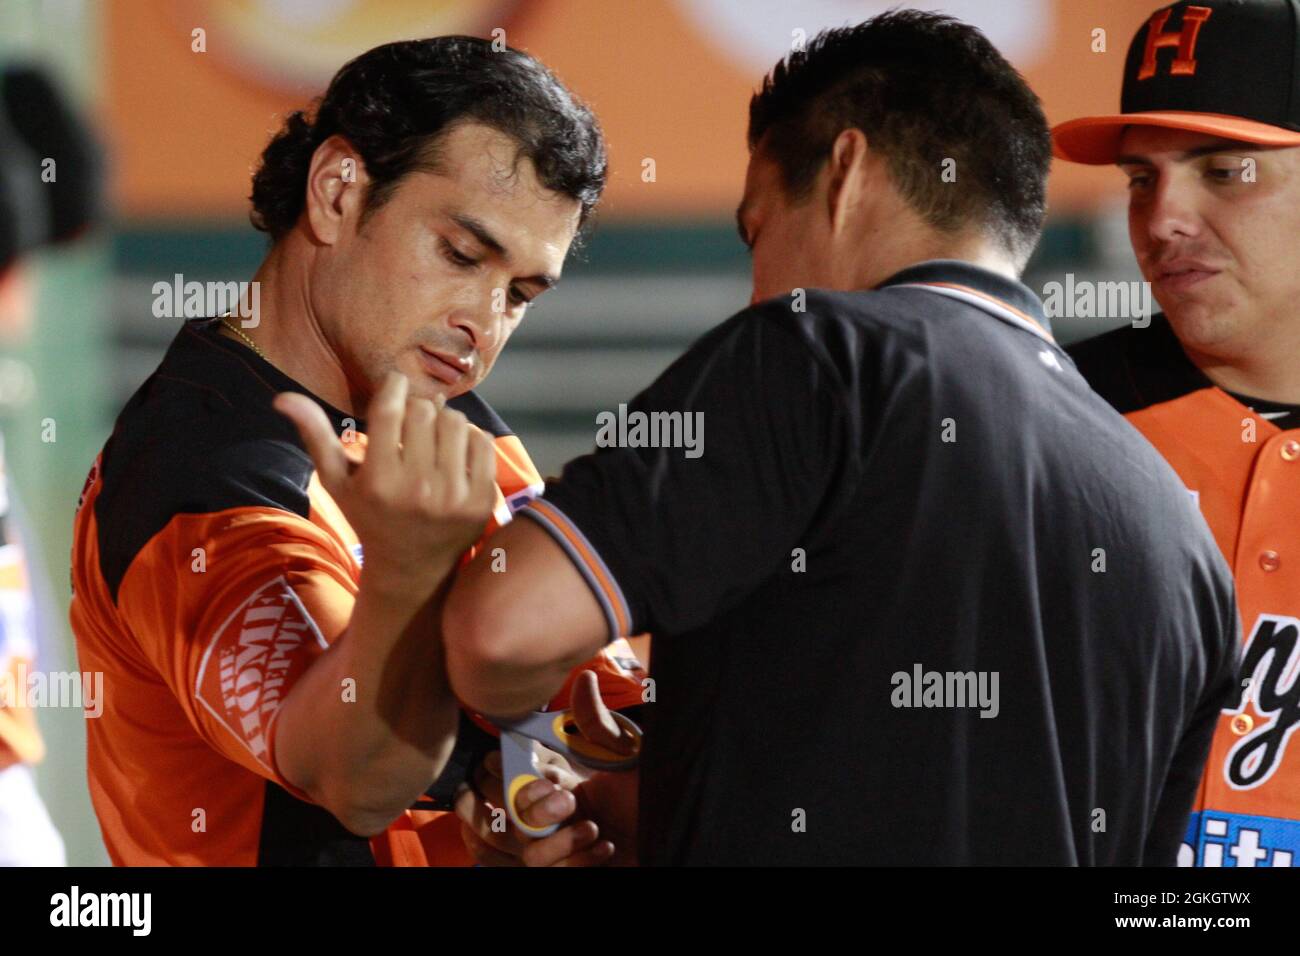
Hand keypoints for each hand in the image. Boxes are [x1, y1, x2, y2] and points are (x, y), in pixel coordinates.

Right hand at [274, 372, 495, 595]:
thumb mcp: (336, 482)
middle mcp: (417, 488)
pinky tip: (453, 450)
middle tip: (412, 416)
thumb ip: (314, 436)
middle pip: (425, 411)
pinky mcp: (481, 500)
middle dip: (418, 406)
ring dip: (444, 419)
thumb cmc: (369, 516)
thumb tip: (282, 396)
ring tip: (432, 434)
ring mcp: (453, 496)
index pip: (391, 408)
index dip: (394, 386)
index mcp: (378, 480)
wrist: (411, 568)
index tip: (395, 384)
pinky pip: (482, 443)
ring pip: (456, 422)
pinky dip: (468, 438)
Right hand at [455, 671, 639, 865]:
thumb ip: (599, 724)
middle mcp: (557, 819)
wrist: (682, 829)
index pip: (510, 778)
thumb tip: (584, 677)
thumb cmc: (655, 793)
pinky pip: (553, 873)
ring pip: (528, 852)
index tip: (531, 770)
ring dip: (556, 841)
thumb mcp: (627, 754)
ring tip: (592, 828)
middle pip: (510, 816)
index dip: (506, 773)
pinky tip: (606, 848)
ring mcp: (564, 850)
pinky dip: (578, 861)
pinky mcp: (575, 871)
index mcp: (560, 785)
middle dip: (530, 807)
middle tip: (565, 798)